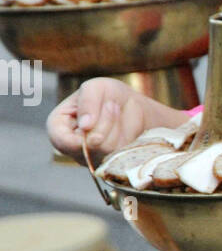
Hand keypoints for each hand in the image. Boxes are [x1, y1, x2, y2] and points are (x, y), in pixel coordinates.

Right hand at [46, 78, 185, 162]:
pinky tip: (122, 124)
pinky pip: (119, 152)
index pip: (60, 141)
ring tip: (115, 109)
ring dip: (115, 125)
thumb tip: (85, 126)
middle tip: (111, 104)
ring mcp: (92, 158)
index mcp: (59, 127)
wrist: (132, 106)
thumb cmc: (108, 95)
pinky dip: (124, 134)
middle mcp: (73, 148)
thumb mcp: (95, 88)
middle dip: (103, 122)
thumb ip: (88, 102)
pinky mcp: (111, 162)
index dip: (77, 136)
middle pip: (87, 147)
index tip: (90, 123)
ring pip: (105, 149)